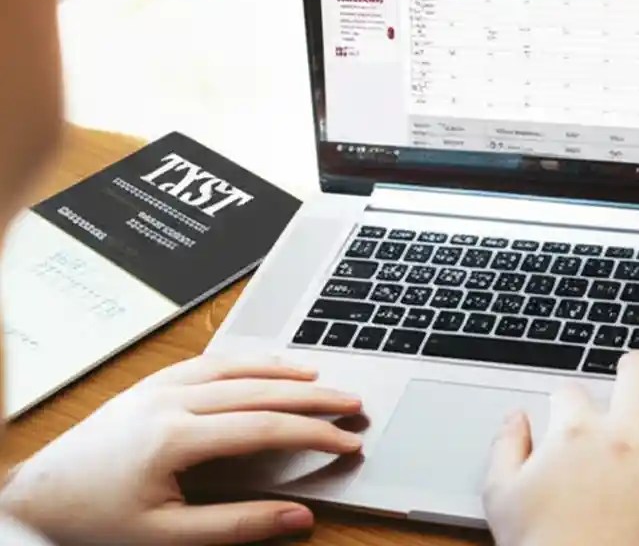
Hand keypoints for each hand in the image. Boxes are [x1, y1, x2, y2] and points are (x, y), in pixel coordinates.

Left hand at [0, 355, 363, 544]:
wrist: (35, 499)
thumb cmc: (93, 520)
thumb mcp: (166, 537)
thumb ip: (237, 526)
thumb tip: (297, 517)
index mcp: (175, 437)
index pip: (266, 427)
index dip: (315, 433)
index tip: (348, 442)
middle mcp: (169, 400)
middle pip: (259, 388)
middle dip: (313, 395)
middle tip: (352, 402)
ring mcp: (157, 387)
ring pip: (235, 367)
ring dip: (282, 370)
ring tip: (320, 376)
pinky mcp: (147, 385)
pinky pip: (207, 362)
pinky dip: (245, 361)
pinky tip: (264, 365)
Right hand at [484, 352, 638, 545]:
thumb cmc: (539, 544)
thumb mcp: (501, 492)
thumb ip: (507, 446)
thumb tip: (515, 419)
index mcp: (575, 432)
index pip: (570, 393)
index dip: (564, 397)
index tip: (565, 404)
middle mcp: (621, 438)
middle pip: (636, 379)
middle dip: (632, 366)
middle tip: (631, 365)